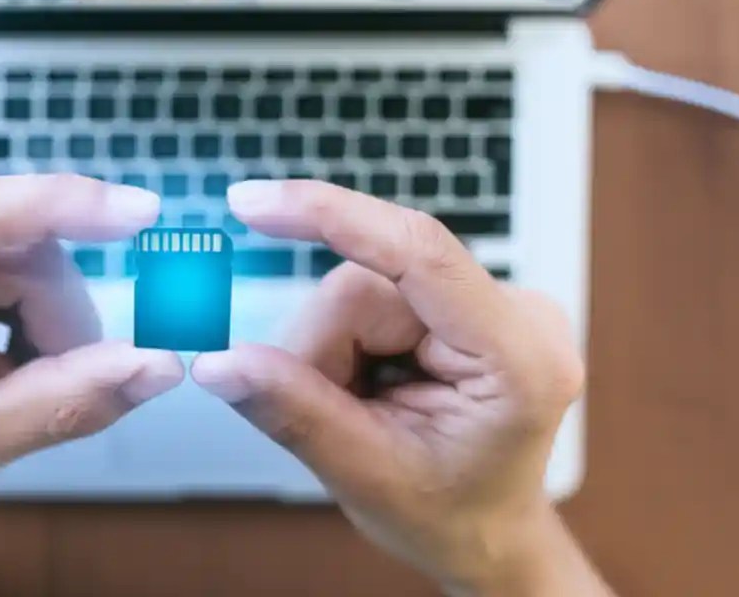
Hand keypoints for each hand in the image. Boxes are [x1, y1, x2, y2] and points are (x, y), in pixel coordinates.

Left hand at [0, 175, 182, 519]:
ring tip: (22, 376)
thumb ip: (69, 399)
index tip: (139, 214)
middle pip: (14, 240)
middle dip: (55, 310)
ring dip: (48, 314)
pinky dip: (33, 305)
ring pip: (27, 247)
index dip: (58, 205)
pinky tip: (9, 349)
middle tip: (61, 381)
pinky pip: (16, 251)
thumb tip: (161, 366)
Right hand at [192, 181, 590, 595]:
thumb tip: (219, 363)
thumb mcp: (367, 476)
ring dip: (336, 351)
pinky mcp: (466, 299)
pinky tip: (376, 386)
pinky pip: (376, 293)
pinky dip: (352, 344)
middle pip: (369, 282)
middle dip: (327, 348)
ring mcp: (496, 301)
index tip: (254, 204)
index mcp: (518, 359)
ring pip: (361, 287)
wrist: (488, 533)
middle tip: (337, 415)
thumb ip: (294, 410)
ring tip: (363, 411)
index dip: (333, 216)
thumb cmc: (449, 515)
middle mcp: (518, 313)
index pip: (421, 252)